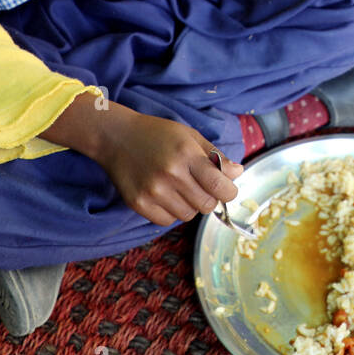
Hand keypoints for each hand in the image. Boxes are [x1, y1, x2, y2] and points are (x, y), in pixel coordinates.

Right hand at [96, 110, 241, 226]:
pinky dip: (172, 212)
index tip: (228, 189)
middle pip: (206, 205)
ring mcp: (153, 191)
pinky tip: (166, 195)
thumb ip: (215, 156)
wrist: (116, 137)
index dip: (229, 191)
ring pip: (188, 215)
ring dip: (191, 205)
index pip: (219, 185)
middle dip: (210, 198)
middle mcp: (170, 174)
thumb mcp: (189, 136)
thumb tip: (237, 173)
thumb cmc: (157, 134)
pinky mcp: (138, 203)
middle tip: (202, 187)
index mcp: (186, 154)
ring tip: (181, 188)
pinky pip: (168, 221)